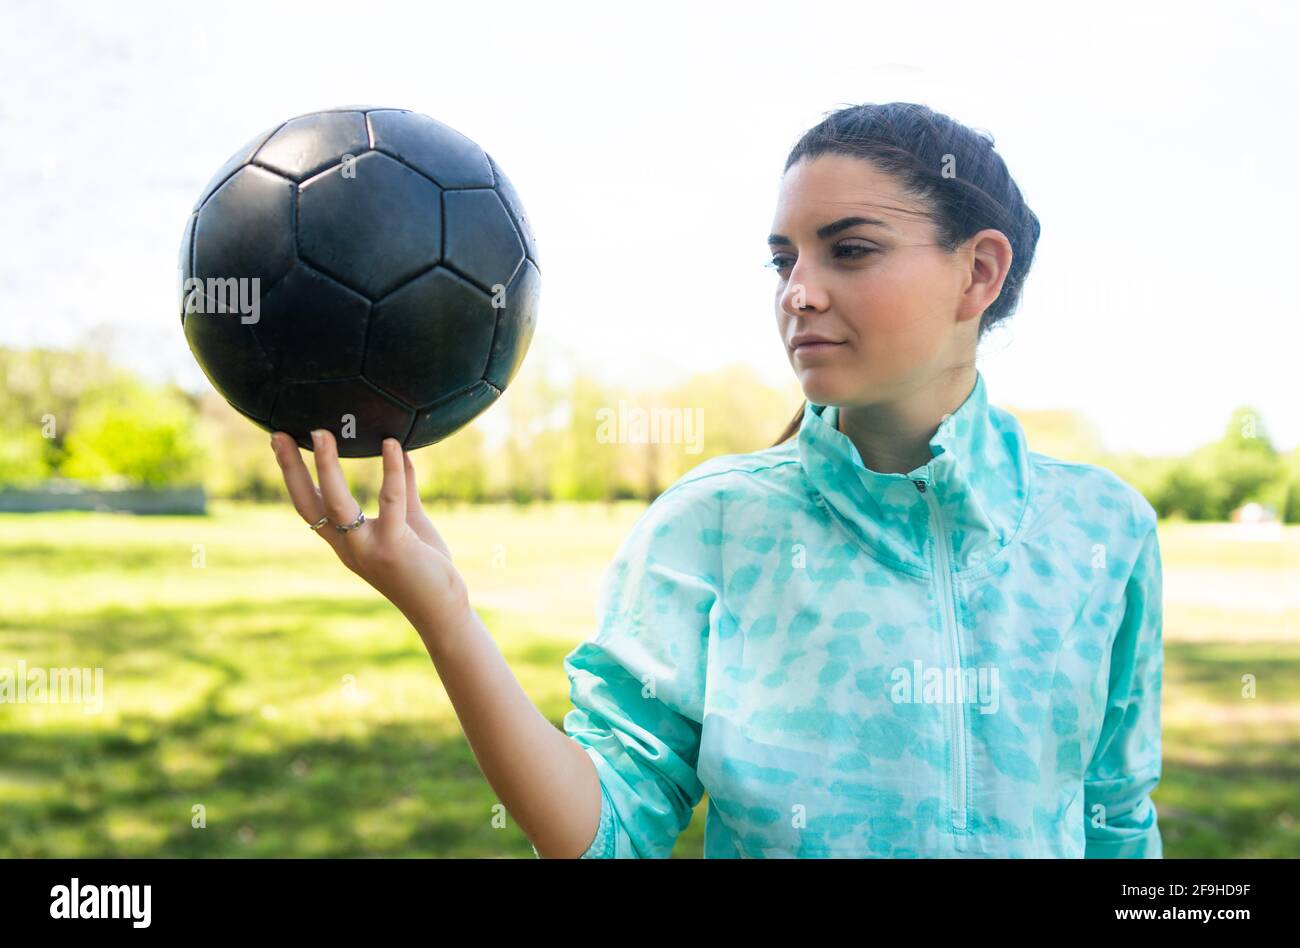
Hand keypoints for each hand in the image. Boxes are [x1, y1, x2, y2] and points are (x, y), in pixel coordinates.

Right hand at [271, 428, 468, 628]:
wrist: (442, 609)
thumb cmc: (426, 566)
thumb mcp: (410, 521)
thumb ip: (403, 489)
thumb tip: (399, 450)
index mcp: (345, 541)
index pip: (309, 504)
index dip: (292, 474)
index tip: (280, 443)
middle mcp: (348, 546)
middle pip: (309, 503)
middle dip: (291, 469)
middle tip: (279, 434)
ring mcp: (368, 548)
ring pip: (338, 504)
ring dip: (327, 468)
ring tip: (322, 434)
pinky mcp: (394, 548)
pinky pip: (390, 502)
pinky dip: (391, 471)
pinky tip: (393, 445)